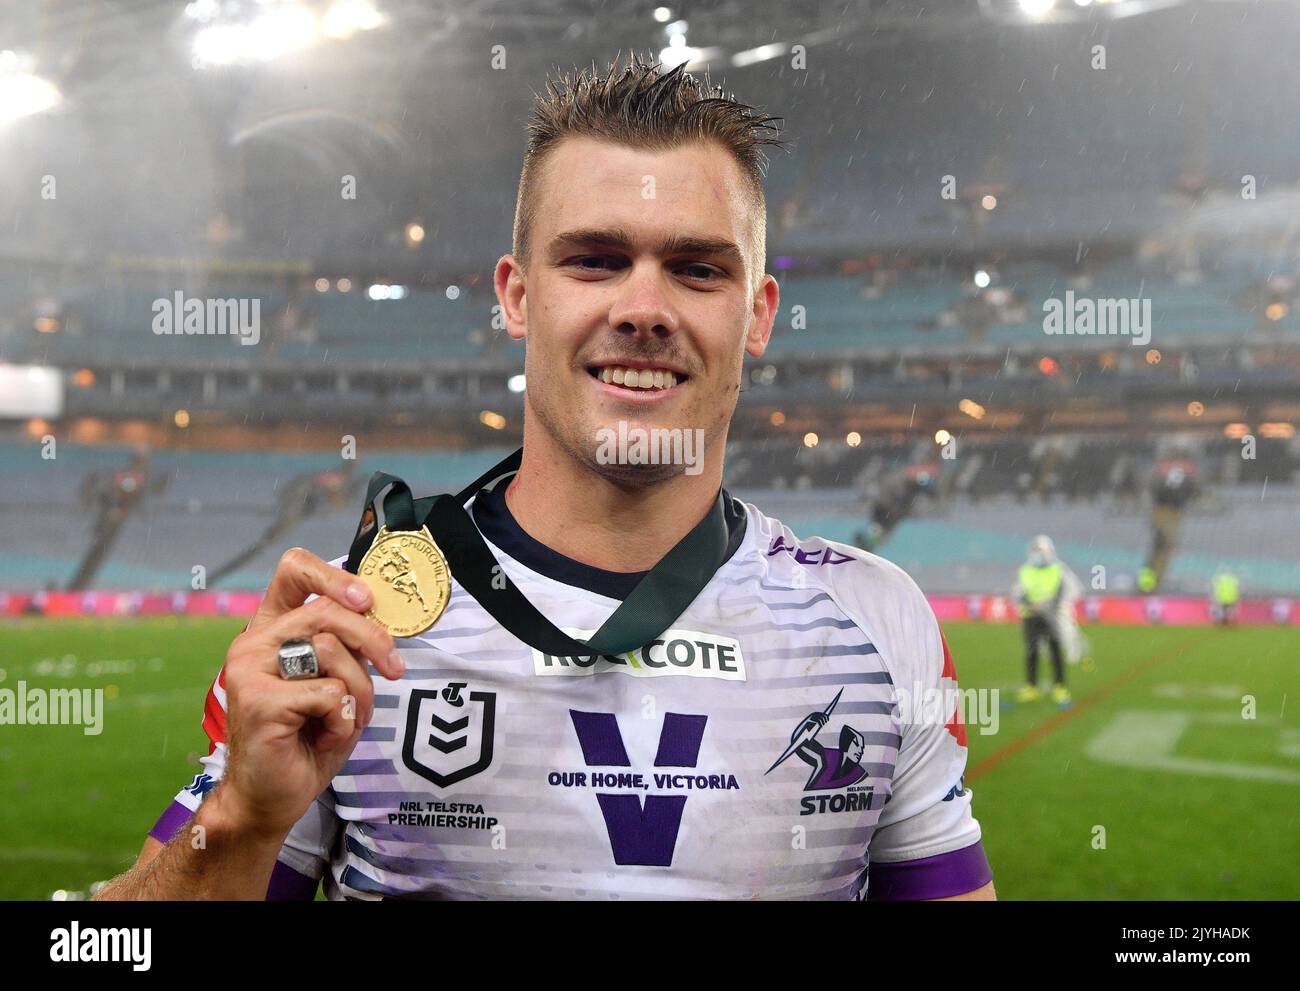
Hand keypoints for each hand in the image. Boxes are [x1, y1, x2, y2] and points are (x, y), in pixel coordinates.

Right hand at [216, 547, 404, 841]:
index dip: (335, 576)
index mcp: (272, 629)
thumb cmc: (308, 739)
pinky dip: (343, 717)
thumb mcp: (336, 682)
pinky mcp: (257, 700)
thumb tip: (376, 613)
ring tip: (348, 716)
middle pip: (328, 611)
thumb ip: (347, 645)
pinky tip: (327, 734)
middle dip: (373, 639)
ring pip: (332, 650)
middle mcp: (254, 642)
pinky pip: (328, 692)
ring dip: (359, 688)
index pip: (294, 571)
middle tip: (395, 668)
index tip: (366, 599)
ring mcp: (249, 669)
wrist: (271, 797)